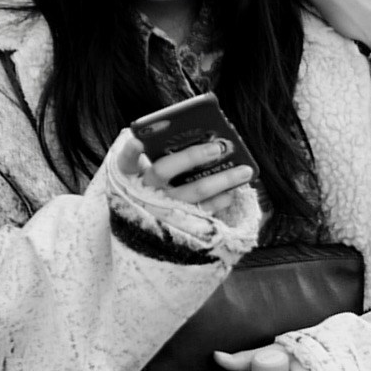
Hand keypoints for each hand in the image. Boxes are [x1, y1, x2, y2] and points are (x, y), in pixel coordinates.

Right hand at [99, 124, 255, 234]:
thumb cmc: (151, 192)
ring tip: (245, 170)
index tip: (139, 141)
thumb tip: (194, 134)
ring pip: (194, 191)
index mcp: (131, 177)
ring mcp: (163, 210)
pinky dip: (221, 200)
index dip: (130, 152)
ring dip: (222, 179)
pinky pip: (204, 211)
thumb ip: (160, 155)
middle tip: (218, 147)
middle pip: (164, 170)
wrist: (148, 236)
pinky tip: (233, 192)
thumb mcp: (147, 175)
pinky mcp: (181, 224)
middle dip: (192, 156)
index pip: (125, 161)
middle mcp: (145, 192)